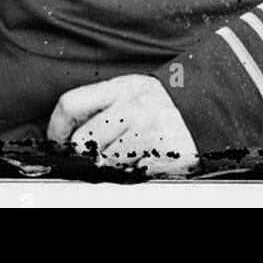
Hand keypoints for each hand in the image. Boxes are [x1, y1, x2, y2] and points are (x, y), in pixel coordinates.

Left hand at [47, 74, 198, 176]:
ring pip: (104, 163)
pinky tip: (141, 160)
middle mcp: (133, 107)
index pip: (71, 104)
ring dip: (109, 165)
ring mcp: (147, 133)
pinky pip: (129, 174)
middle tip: (91, 156)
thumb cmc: (161, 104)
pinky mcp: (160, 157)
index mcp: (121, 88)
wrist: (207, 109)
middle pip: (82, 141)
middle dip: (83, 155)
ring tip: (126, 154)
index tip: (57, 142)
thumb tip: (65, 135)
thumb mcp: (131, 91)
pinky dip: (130, 173)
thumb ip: (101, 105)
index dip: (55, 129)